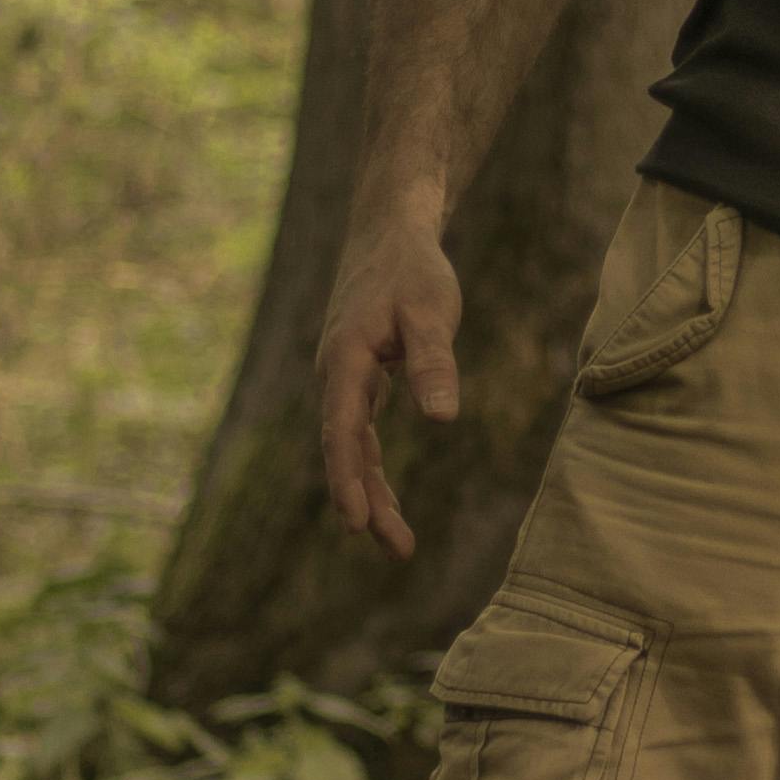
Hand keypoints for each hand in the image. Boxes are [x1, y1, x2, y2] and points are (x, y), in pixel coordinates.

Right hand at [316, 217, 465, 560]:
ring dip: (371, 490)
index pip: (343, 431)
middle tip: (399, 550)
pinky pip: (360, 431)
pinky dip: (370, 465)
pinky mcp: (359, 375)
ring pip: (353, 445)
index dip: (349, 479)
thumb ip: (434, 363)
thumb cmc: (413, 268)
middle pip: (346, 449)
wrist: (391, 230)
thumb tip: (443, 419)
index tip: (357, 524)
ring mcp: (345, 376)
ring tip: (398, 541)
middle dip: (368, 502)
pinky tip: (385, 495)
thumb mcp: (431, 311)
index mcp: (345, 359)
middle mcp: (337, 373)